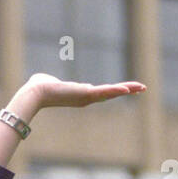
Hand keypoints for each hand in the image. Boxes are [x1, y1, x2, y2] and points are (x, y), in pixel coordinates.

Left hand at [25, 73, 146, 109]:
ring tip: (141, 87)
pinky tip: (127, 89)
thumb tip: (43, 80)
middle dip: (126, 90)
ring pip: (110, 93)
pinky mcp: (85, 94)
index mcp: (79, 94)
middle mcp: (85, 98)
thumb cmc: (38, 87)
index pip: (100, 92)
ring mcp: (86, 97)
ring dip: (127, 89)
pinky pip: (104, 92)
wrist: (36, 92)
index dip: (113, 90)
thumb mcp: (49, 81)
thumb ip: (51, 81)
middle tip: (141, 88)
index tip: (124, 89)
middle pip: (109, 93)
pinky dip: (116, 91)